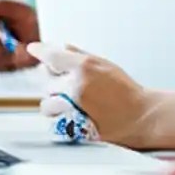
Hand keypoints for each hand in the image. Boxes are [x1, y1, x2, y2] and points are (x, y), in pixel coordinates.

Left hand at [28, 43, 155, 149]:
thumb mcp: (107, 66)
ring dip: (55, 101)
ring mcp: (71, 108)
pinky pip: (53, 120)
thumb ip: (82, 57)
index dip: (40, 51)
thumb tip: (64, 48)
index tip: (34, 49)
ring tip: (73, 103)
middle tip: (70, 84)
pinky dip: (59, 117)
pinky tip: (75, 115)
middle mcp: (75, 86)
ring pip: (46, 102)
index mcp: (85, 68)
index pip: (52, 56)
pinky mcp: (70, 126)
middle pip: (46, 79)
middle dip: (54, 80)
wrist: (140, 116)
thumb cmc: (127, 92)